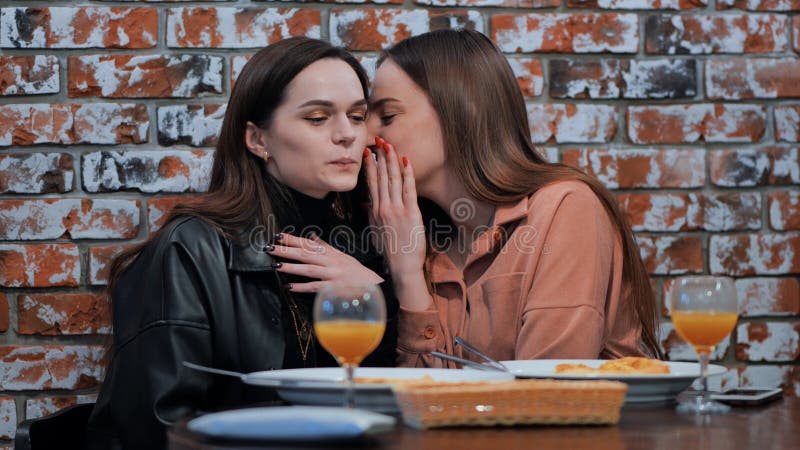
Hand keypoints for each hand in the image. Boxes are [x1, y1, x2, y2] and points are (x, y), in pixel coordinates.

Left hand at [267, 233, 383, 292]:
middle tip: (270, 248)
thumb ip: (325, 247)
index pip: (309, 244)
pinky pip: (315, 287)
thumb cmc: (356, 272)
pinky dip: (302, 287)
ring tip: (276, 265)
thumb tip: (312, 236)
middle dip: (287, 250)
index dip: (293, 239)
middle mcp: (331, 261)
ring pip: (308, 269)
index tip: (278, 236)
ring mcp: (332, 274)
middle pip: (305, 254)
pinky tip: (290, 287)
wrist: (372, 286)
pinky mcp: (333, 288)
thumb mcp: (342, 256)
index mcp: (331, 253)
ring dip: (291, 267)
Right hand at [363, 136, 425, 277]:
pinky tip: (406, 161)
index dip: (370, 167)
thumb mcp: (375, 233)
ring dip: (391, 161)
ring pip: (392, 179)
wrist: (402, 266)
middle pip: (381, 177)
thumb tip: (365, 205)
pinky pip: (408, 189)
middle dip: (380, 158)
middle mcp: (383, 208)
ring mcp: (396, 209)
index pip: (371, 184)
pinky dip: (407, 174)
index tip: (368, 153)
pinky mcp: (410, 212)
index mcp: (375, 211)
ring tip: (389, 146)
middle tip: (378, 141)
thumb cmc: (391, 251)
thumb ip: (371, 216)